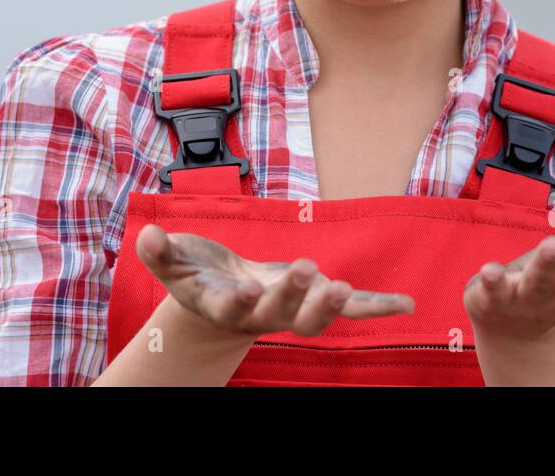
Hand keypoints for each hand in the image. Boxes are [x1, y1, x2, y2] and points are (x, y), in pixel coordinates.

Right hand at [135, 223, 414, 338]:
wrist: (219, 293)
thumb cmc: (195, 272)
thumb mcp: (172, 261)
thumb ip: (159, 252)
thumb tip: (147, 236)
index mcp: (223, 306)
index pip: (231, 308)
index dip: (238, 301)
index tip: (246, 289)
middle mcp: (260, 315)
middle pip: (279, 316)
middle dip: (294, 296)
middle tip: (309, 271)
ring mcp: (290, 311)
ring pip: (313, 319)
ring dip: (330, 306)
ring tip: (344, 287)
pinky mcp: (313, 300)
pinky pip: (350, 308)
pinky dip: (376, 307)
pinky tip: (407, 305)